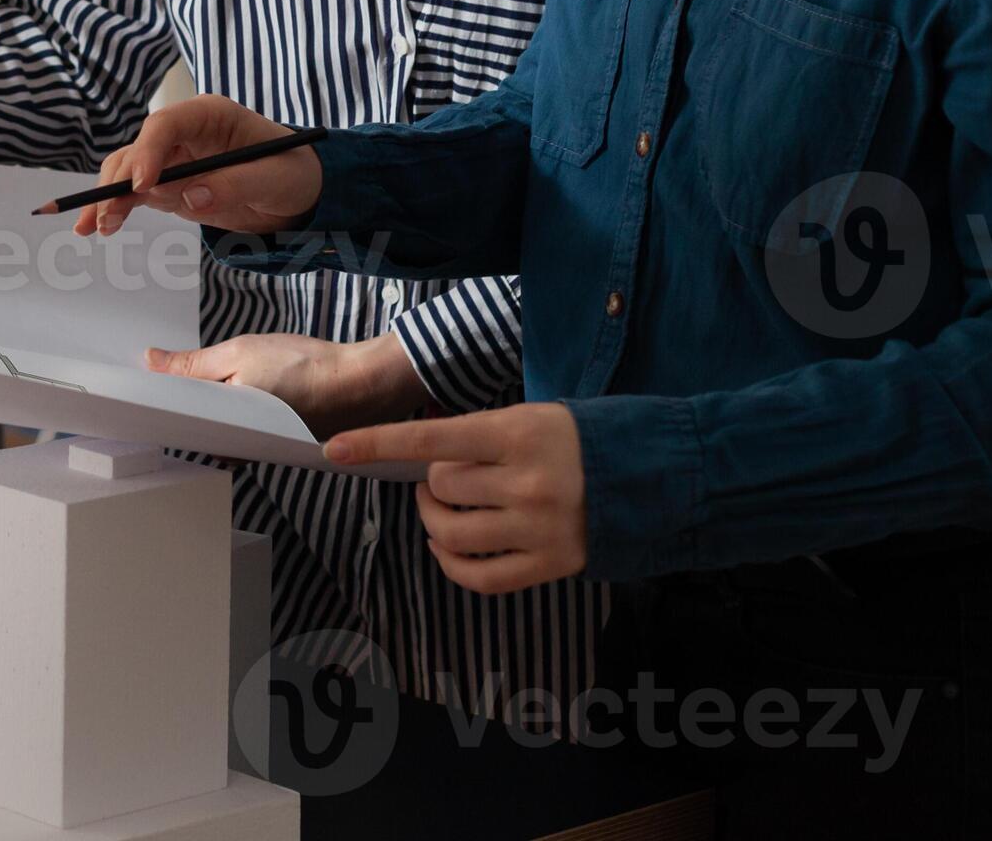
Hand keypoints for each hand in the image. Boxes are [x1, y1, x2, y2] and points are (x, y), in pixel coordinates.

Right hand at [76, 95, 321, 237]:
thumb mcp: (274, 179)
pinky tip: (97, 227)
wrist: (299, 193)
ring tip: (93, 227)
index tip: (143, 186)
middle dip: (119, 182)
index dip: (148, 152)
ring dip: (107, 197)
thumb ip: (234, 184)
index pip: (165, 124)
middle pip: (138, 150)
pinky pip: (135, 193)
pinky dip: (115, 208)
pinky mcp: (170, 187)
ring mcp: (174, 160)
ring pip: (127, 171)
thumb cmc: (294, 173)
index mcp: (209, 115)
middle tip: (106, 215)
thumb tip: (190, 196)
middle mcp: (184, 133)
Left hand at [143, 333, 435, 437]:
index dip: (151, 405)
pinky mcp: (271, 439)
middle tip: (149, 378)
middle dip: (171, 405)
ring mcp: (256, 447)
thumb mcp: (239, 353)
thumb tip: (149, 362)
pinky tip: (221, 388)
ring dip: (198, 405)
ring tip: (180, 379)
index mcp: (223, 434)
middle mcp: (238, 450)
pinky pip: (237, 425)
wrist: (362, 383)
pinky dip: (224, 407)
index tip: (129, 389)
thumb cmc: (305, 367)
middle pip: (191, 428)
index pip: (172, 424)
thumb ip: (192, 364)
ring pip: (213, 427)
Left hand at [323, 404, 586, 594]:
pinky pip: (480, 577)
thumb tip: (421, 447)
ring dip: (435, 520)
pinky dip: (452, 564)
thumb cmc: (585, 437)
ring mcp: (538, 528)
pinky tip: (449, 547)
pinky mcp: (550, 565)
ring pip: (451, 533)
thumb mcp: (535, 415)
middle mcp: (526, 482)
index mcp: (519, 433)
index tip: (334, 449)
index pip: (431, 438)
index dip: (377, 444)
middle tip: (448, 472)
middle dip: (432, 479)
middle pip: (440, 487)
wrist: (657, 476)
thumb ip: (481, 432)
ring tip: (446, 507)